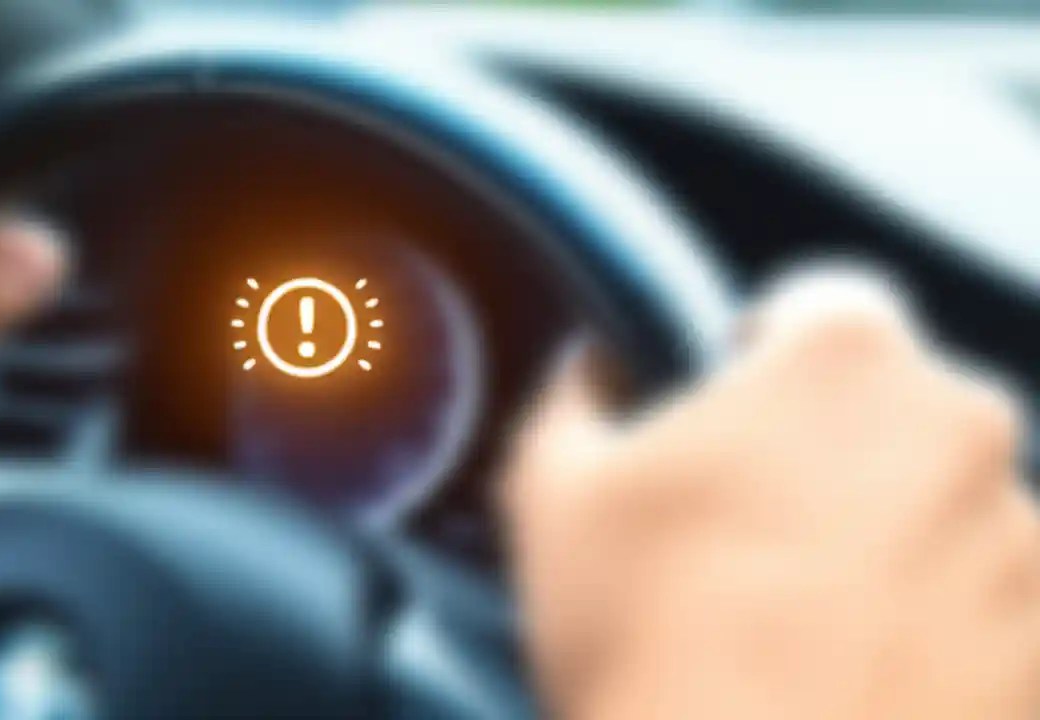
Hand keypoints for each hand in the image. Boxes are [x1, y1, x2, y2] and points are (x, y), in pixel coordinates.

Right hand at [505, 273, 1037, 719]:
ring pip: (947, 511)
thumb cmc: (644, 640)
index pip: (822, 302)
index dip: (766, 347)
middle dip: (832, 450)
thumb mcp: (555, 492)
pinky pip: (989, 613)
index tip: (735, 404)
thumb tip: (595, 370)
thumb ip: (577, 396)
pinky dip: (937, 630)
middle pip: (895, 409)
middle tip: (753, 533)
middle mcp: (961, 429)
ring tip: (801, 625)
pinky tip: (854, 678)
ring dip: (887, 542)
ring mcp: (1024, 548)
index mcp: (843, 361)